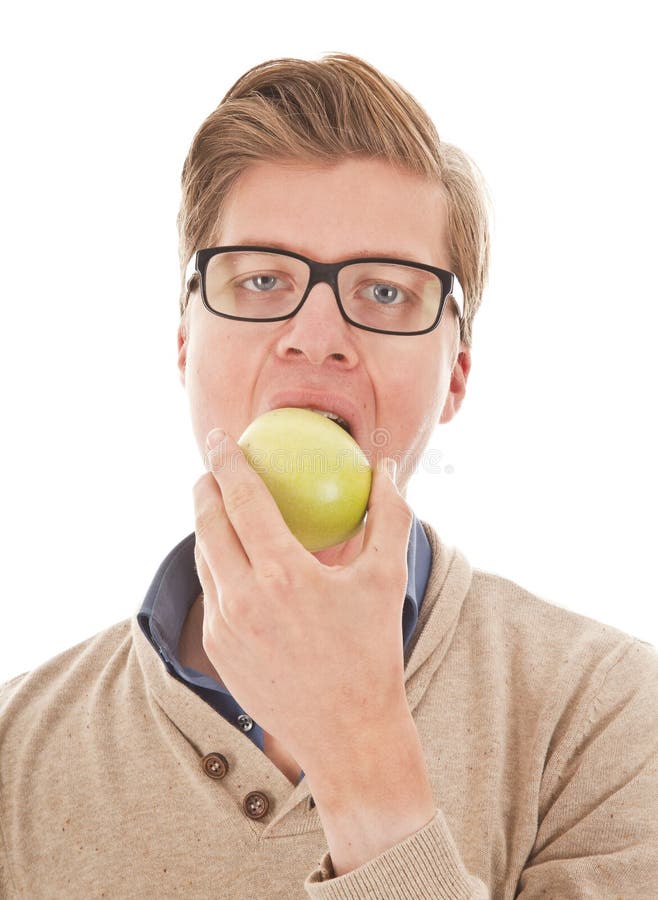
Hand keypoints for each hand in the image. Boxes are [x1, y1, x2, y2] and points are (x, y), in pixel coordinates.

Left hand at [192, 427, 412, 774]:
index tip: (221, 437)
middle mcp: (243, 598)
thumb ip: (388, 514)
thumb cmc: (373, 651)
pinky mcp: (218, 650)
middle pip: (207, 524)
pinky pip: (212, 593)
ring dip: (206, 526)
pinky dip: (217, 566)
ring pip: (204, 559)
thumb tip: (387, 468)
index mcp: (283, 574)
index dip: (228, 462)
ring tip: (219, 508)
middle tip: (212, 467)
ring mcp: (224, 627)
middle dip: (204, 488)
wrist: (347, 734)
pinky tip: (233, 560)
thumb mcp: (387, 577)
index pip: (243, 499)